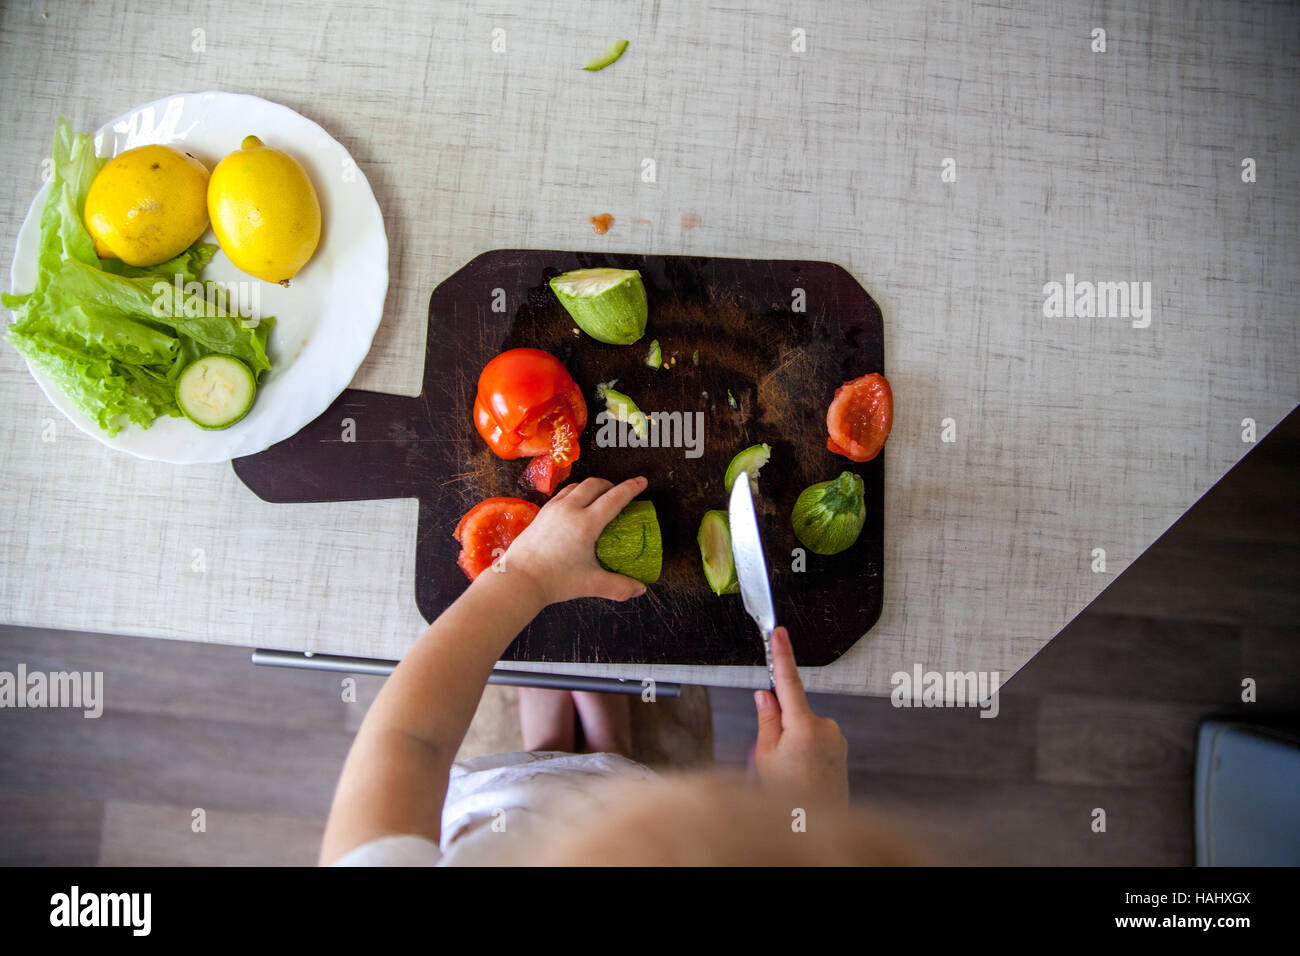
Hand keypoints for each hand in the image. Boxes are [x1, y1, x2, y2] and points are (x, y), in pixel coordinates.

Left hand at [501, 475, 649, 606]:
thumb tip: (639, 589)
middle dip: (610, 485)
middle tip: (619, 493)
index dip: (631, 488)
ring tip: (598, 498)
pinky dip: (574, 494)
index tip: (641, 482)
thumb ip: (619, 586)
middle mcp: (569, 510)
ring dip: (591, 487)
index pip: (614, 498)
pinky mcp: (540, 514)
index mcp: (586, 523)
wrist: (519, 580)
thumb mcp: (592, 584)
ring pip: (576, 486)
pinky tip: (574, 507)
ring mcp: (552, 510)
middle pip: (594, 484)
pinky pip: (561, 494)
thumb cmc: (554, 581)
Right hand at [753, 627, 848, 806]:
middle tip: (773, 756)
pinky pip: (815, 738)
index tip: (779, 633)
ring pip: (804, 726)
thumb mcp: (766, 756)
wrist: (813, 825)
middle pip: (794, 710)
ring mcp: (836, 738)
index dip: (782, 654)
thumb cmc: (790, 797)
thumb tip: (766, 695)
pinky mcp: (840, 748)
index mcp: (804, 726)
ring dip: (793, 740)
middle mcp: (826, 727)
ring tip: (790, 772)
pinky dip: (804, 749)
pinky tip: (801, 772)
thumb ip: (767, 720)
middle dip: (779, 724)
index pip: (789, 681)